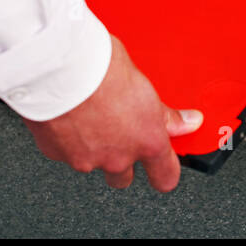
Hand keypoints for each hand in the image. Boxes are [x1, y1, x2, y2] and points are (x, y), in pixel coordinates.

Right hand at [22, 34, 202, 191]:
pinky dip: (68, 139)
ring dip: (94, 148)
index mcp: (147, 139)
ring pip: (93, 163)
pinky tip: (69, 115)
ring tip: (90, 115)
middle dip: (123, 160)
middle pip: (124, 177)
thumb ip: (163, 114)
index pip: (166, 176)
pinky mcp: (58, 154)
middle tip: (119, 133)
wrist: (59, 67)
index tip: (165, 166)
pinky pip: (67, 152)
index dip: (165, 172)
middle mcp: (118, 157)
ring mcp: (86, 159)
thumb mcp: (144, 85)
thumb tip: (186, 122)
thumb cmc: (101, 67)